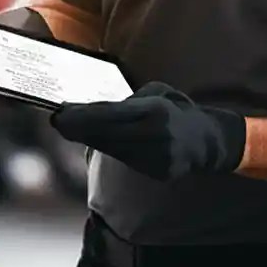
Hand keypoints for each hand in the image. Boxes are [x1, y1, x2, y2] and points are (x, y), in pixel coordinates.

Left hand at [50, 81, 246, 181]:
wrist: (207, 140)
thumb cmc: (176, 110)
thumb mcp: (156, 93)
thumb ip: (129, 101)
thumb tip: (96, 108)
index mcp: (156, 111)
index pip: (110, 115)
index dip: (82, 116)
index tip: (60, 113)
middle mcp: (156, 136)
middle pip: (107, 136)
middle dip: (79, 129)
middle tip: (59, 121)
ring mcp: (157, 158)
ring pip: (113, 150)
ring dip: (90, 139)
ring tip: (71, 129)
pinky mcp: (157, 173)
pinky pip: (125, 160)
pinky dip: (109, 149)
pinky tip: (96, 141)